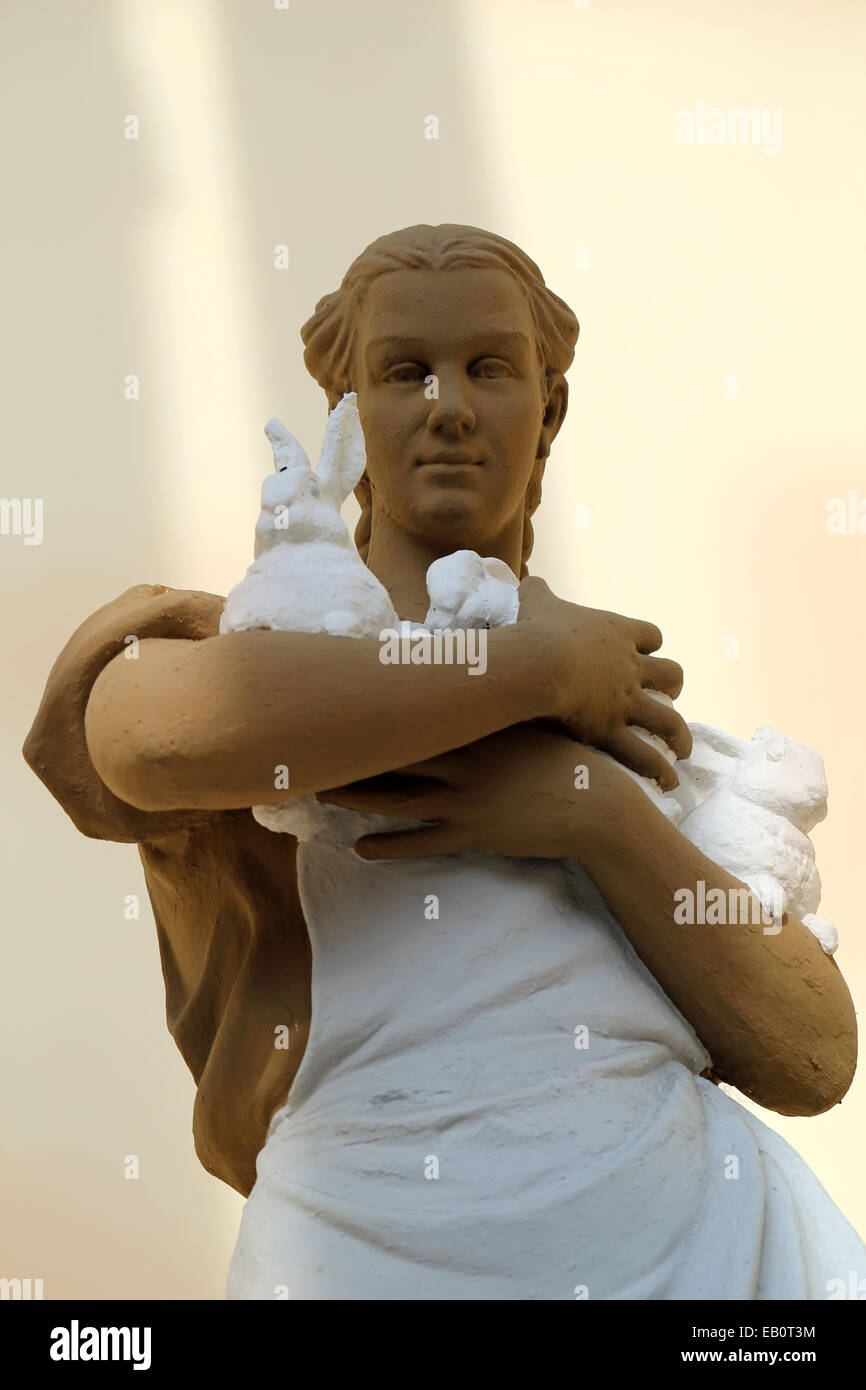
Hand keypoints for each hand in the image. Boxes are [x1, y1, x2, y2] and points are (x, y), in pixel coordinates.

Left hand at [316, 723, 645, 861]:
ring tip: (320, 795)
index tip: (344, 700)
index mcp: (478, 731)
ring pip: (397, 800)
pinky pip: (421, 844)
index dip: (378, 710)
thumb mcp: (535, 722)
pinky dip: (388, 847)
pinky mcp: (472, 835)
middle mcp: (464, 763)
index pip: (417, 715)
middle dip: (353, 752)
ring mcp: (465, 801)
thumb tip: (487, 677)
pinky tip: (360, 849)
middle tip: (314, 747)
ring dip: (357, 797)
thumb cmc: (568, 760)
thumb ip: (505, 704)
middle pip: (395, 756)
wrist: (596, 806)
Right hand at [517, 576, 690, 789]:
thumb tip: (526, 581)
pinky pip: (643, 754)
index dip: (649, 645)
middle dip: (672, 686)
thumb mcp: (537, 600)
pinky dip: (658, 769)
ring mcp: (626, 701)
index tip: (645, 652)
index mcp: (617, 633)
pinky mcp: (612, 730)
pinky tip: (667, 780)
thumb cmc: (537, 627)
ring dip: (679, 735)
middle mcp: (630, 667)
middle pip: (670, 674)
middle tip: (668, 696)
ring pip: (668, 720)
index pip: (650, 635)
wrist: (541, 661)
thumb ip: (536, 591)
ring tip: (683, 749)